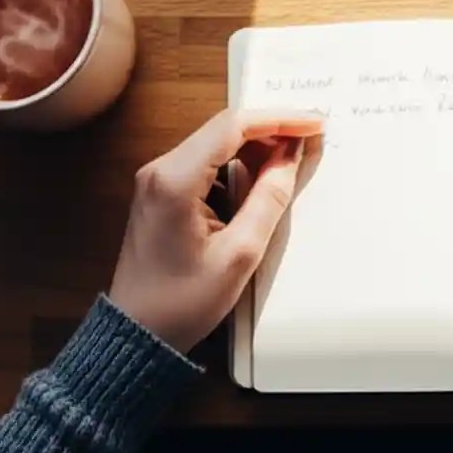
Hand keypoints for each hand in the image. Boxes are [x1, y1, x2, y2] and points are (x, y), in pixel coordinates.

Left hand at [108, 108, 322, 352]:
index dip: (280, 119)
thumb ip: (269, 198)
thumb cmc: (181, 301)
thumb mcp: (240, 253)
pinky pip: (205, 165)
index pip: (233, 126)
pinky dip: (236, 166)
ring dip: (255, 149)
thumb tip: (289, 157)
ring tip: (291, 163)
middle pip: (223, 130)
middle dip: (270, 131)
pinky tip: (260, 183)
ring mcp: (157, 181)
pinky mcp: (161, 194)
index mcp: (175, 180)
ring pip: (216, 145)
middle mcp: (160, 170)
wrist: (138, 332)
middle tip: (309, 142)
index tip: (314, 124)